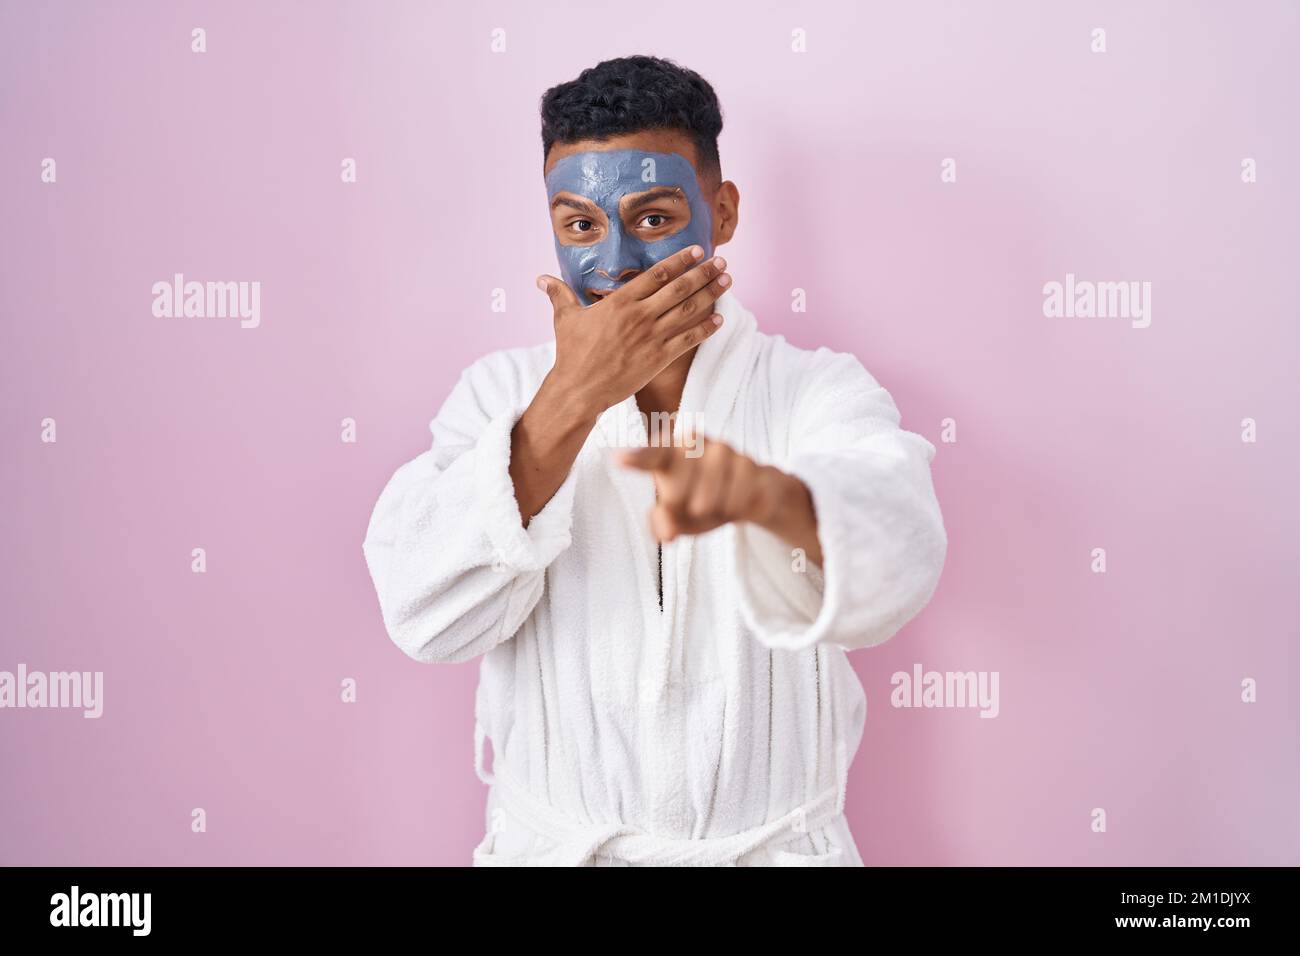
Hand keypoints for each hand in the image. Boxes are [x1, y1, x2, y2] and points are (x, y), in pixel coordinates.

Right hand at [536, 245, 730, 415]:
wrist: (579, 389)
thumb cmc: (572, 354)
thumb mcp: (565, 319)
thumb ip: (559, 294)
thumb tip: (541, 278)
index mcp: (620, 302)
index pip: (657, 274)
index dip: (680, 261)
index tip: (697, 251)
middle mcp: (639, 315)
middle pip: (679, 288)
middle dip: (703, 273)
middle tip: (722, 261)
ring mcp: (651, 337)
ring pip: (687, 310)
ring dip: (710, 294)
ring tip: (726, 281)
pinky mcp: (658, 358)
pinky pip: (688, 339)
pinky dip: (706, 328)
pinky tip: (720, 318)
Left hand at [616, 437, 822, 565]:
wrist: (746, 500)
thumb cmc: (699, 503)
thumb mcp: (676, 519)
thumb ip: (662, 523)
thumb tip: (667, 532)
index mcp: (666, 453)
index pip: (651, 456)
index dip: (637, 458)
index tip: (619, 460)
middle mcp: (692, 443)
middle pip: (678, 483)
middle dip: (681, 503)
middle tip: (690, 507)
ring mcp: (722, 449)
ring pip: (710, 485)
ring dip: (710, 505)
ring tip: (712, 506)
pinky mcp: (748, 462)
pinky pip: (738, 490)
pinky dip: (733, 505)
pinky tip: (733, 504)